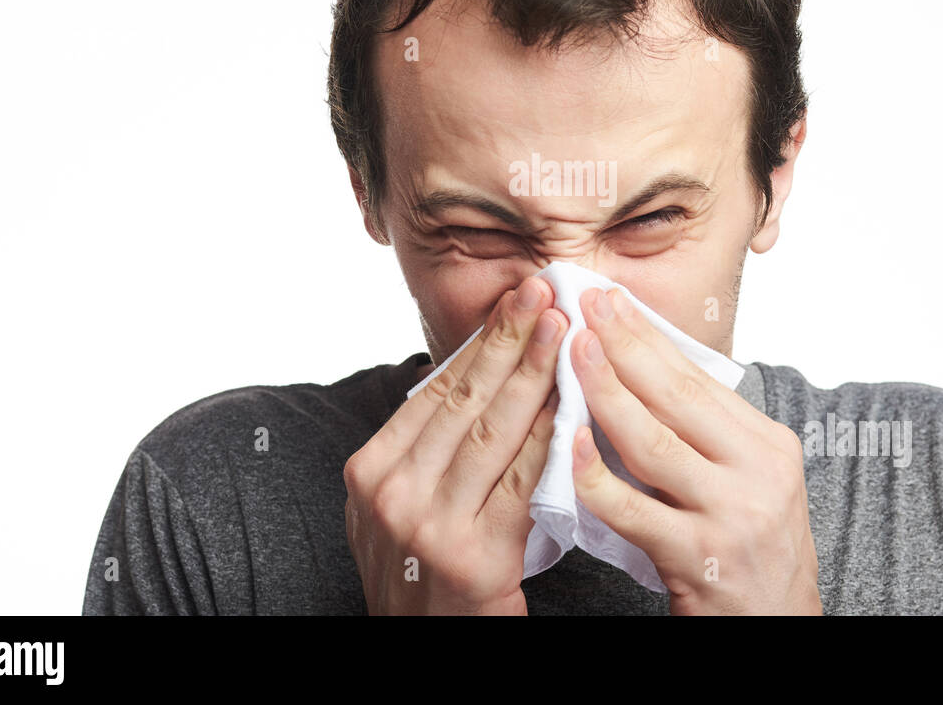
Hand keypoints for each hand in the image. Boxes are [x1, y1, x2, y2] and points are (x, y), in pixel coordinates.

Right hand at [343, 276, 567, 613]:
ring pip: (492, 432)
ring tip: (562, 327)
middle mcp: (389, 493)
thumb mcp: (403, 504)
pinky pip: (521, 481)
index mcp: (369, 471)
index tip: (514, 300)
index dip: (480, 342)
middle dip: (508, 339)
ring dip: (534, 373)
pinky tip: (573, 401)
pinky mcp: (471, 557)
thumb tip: (485, 372)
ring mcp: (426, 525)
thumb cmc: (426, 571)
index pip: (434, 391)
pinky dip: (550, 436)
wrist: (422, 650)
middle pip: (462, 400)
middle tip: (543, 291)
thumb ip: (430, 447)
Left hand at [569, 286, 821, 614]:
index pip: (698, 378)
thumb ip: (705, 432)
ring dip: (607, 394)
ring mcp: (730, 515)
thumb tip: (640, 369)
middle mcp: (757, 474)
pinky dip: (596, 476)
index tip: (610, 300)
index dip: (648, 337)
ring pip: (654, 444)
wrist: (777, 627)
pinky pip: (634, 511)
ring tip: (572, 354)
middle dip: (625, 346)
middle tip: (585, 308)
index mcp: (768, 444)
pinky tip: (569, 444)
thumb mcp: (747, 479)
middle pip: (677, 397)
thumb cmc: (750, 550)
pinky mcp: (699, 560)